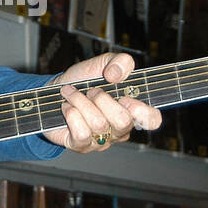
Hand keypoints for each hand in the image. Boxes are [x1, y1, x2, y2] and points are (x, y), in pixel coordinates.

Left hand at [42, 52, 161, 152]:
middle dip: (102, 99)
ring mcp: (102, 140)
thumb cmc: (83, 79)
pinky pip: (82, 133)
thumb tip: (116, 75)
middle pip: (123, 121)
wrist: (55, 89)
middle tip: (91, 91)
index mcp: (131, 109)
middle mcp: (120, 129)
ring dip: (81, 102)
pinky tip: (67, 108)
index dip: (142, 110)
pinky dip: (71, 114)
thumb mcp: (103, 63)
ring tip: (72, 95)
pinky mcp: (82, 146)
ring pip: (99, 124)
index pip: (152, 119)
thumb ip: (120, 61)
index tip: (125, 97)